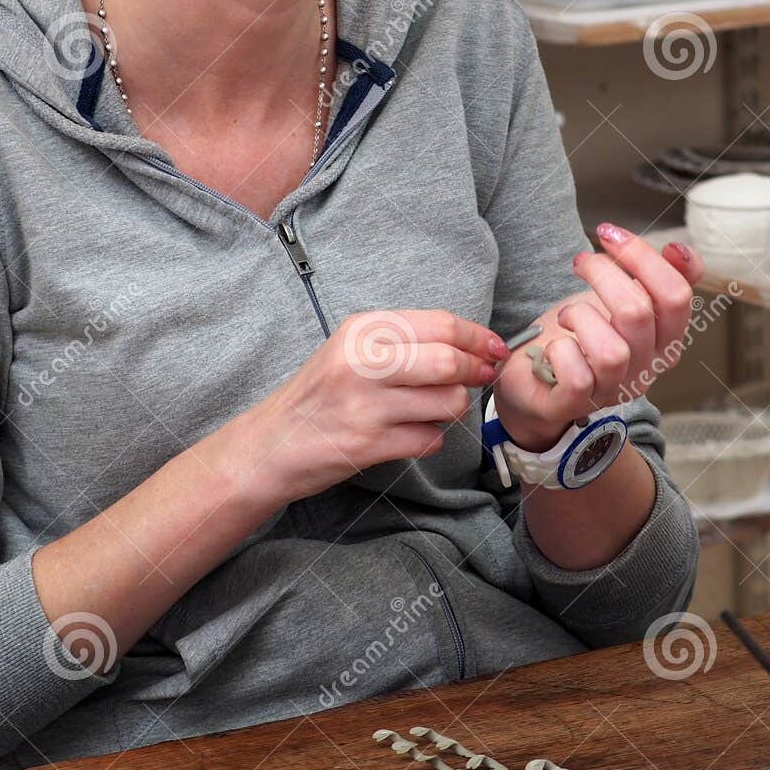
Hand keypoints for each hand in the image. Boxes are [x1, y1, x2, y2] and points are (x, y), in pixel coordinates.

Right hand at [227, 309, 506, 506]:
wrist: (273, 443)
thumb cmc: (322, 394)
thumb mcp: (352, 349)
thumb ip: (404, 340)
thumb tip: (473, 344)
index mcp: (362, 330)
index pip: (440, 325)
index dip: (478, 337)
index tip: (495, 348)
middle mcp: (362, 363)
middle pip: (449, 362)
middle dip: (476, 371)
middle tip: (482, 377)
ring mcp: (365, 405)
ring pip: (446, 402)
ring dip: (453, 408)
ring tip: (434, 408)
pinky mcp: (369, 444)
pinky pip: (430, 439)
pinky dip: (432, 438)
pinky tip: (412, 433)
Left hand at [493, 227, 704, 452]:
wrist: (536, 378)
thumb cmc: (583, 333)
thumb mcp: (623, 298)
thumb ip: (658, 276)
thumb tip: (679, 250)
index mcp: (665, 340)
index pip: (676, 296)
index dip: (643, 256)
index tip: (610, 233)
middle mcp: (646, 369)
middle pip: (639, 313)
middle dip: (604, 274)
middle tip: (581, 263)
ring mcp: (612, 391)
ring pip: (612, 352)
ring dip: (581, 315)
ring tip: (567, 313)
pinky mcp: (574, 404)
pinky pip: (577, 377)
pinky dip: (561, 351)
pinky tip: (557, 343)